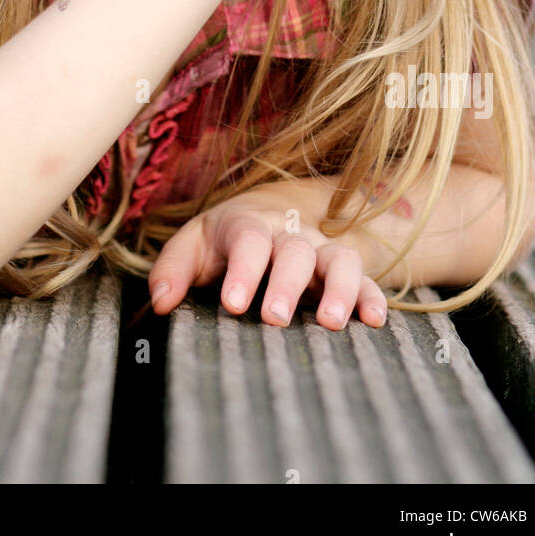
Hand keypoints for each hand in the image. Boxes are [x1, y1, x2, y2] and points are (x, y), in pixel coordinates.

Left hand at [147, 184, 388, 328]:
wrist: (273, 212)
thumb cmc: (225, 240)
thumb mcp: (194, 245)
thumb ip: (172, 269)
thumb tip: (160, 303)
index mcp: (250, 225)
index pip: (249, 241)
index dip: (242, 270)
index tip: (233, 304)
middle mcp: (290, 235)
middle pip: (294, 251)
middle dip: (287, 284)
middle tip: (275, 317)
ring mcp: (322, 252)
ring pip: (339, 260)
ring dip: (339, 288)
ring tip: (330, 323)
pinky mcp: (347, 273)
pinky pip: (367, 280)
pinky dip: (373, 298)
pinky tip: (373, 322)